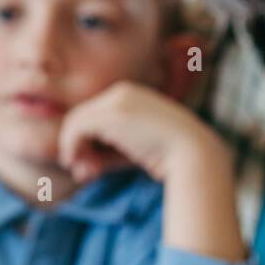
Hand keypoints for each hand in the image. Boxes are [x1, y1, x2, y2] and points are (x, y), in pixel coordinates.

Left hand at [58, 80, 226, 183]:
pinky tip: (78, 164)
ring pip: (76, 120)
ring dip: (72, 147)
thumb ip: (107, 156)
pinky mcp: (111, 114)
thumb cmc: (168, 157)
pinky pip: (76, 127)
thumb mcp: (135, 151)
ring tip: (83, 171)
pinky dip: (70, 146)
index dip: (87, 140)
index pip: (96, 114)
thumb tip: (79, 169)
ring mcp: (116, 101)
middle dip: (77, 144)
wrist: (193, 152)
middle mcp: (122, 92)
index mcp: (131, 95)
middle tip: (82, 171)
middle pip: (83, 115)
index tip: (91, 165)